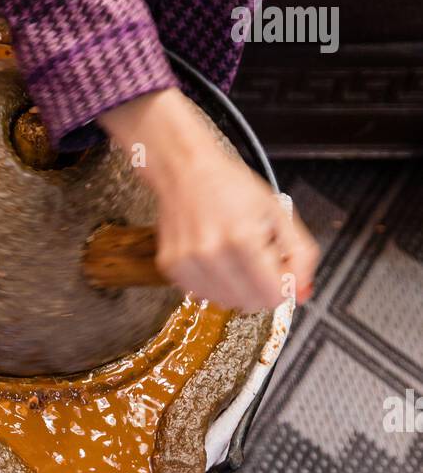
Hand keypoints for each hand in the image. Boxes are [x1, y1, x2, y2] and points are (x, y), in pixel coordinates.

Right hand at [99, 89, 318, 311]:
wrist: (185, 169)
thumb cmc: (230, 186)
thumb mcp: (277, 211)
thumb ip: (299, 253)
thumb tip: (303, 292)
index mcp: (243, 238)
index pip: (273, 295)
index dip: (283, 287)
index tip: (281, 274)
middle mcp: (212, 254)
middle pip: (251, 303)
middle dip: (261, 288)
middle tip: (258, 262)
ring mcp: (188, 263)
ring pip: (226, 302)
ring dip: (237, 287)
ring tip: (233, 256)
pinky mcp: (170, 267)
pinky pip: (203, 294)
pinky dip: (214, 283)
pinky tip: (214, 258)